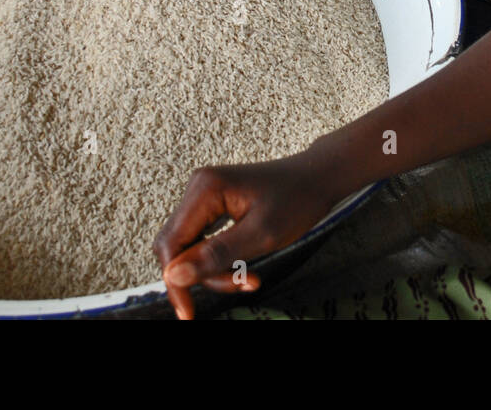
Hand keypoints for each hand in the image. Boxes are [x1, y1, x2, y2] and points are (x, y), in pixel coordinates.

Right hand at [151, 155, 340, 318]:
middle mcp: (199, 188)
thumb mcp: (261, 235)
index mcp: (205, 189)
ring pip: (191, 246)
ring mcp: (205, 195)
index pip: (171, 243)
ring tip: (249, 278)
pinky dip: (221, 259)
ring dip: (215, 269)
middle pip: (178, 246)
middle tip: (239, 285)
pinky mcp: (214, 203)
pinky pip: (204, 239)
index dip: (175, 281)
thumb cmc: (297, 200)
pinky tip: (244, 267)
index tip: (188, 312)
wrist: (319, 177)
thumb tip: (173, 276)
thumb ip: (216, 256)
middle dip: (203, 274)